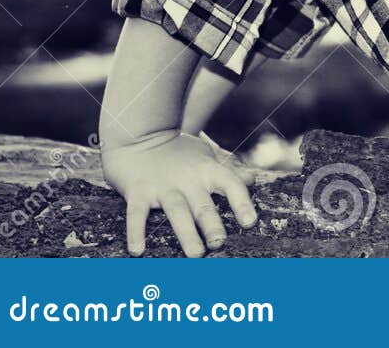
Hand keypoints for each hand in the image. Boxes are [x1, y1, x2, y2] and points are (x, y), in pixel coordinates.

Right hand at [101, 130, 257, 256]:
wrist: (140, 135)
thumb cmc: (178, 150)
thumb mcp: (206, 155)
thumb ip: (228, 169)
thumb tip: (253, 179)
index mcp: (207, 170)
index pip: (230, 185)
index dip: (241, 202)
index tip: (250, 222)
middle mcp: (188, 180)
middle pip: (203, 204)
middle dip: (212, 225)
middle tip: (219, 243)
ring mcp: (162, 186)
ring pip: (176, 211)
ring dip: (186, 233)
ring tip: (195, 253)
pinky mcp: (138, 192)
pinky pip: (137, 214)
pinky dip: (136, 232)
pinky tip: (137, 251)